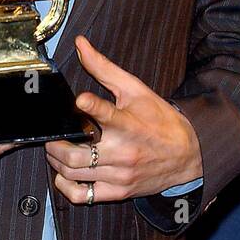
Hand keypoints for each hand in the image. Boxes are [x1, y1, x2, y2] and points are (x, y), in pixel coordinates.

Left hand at [45, 35, 202, 204]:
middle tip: (52, 135)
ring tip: (56, 150)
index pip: (106, 114)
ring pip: (74, 173)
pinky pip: (83, 195)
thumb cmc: (159, 120)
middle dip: (55, 144)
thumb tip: (81, 44)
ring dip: (56, 161)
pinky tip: (65, 174)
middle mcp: (122, 152)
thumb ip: (104, 68)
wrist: (187, 155)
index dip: (90, 106)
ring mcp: (119, 175)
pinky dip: (66, 186)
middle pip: (75, 154)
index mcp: (128, 124)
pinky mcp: (118, 191)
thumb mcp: (135, 90)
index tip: (81, 100)